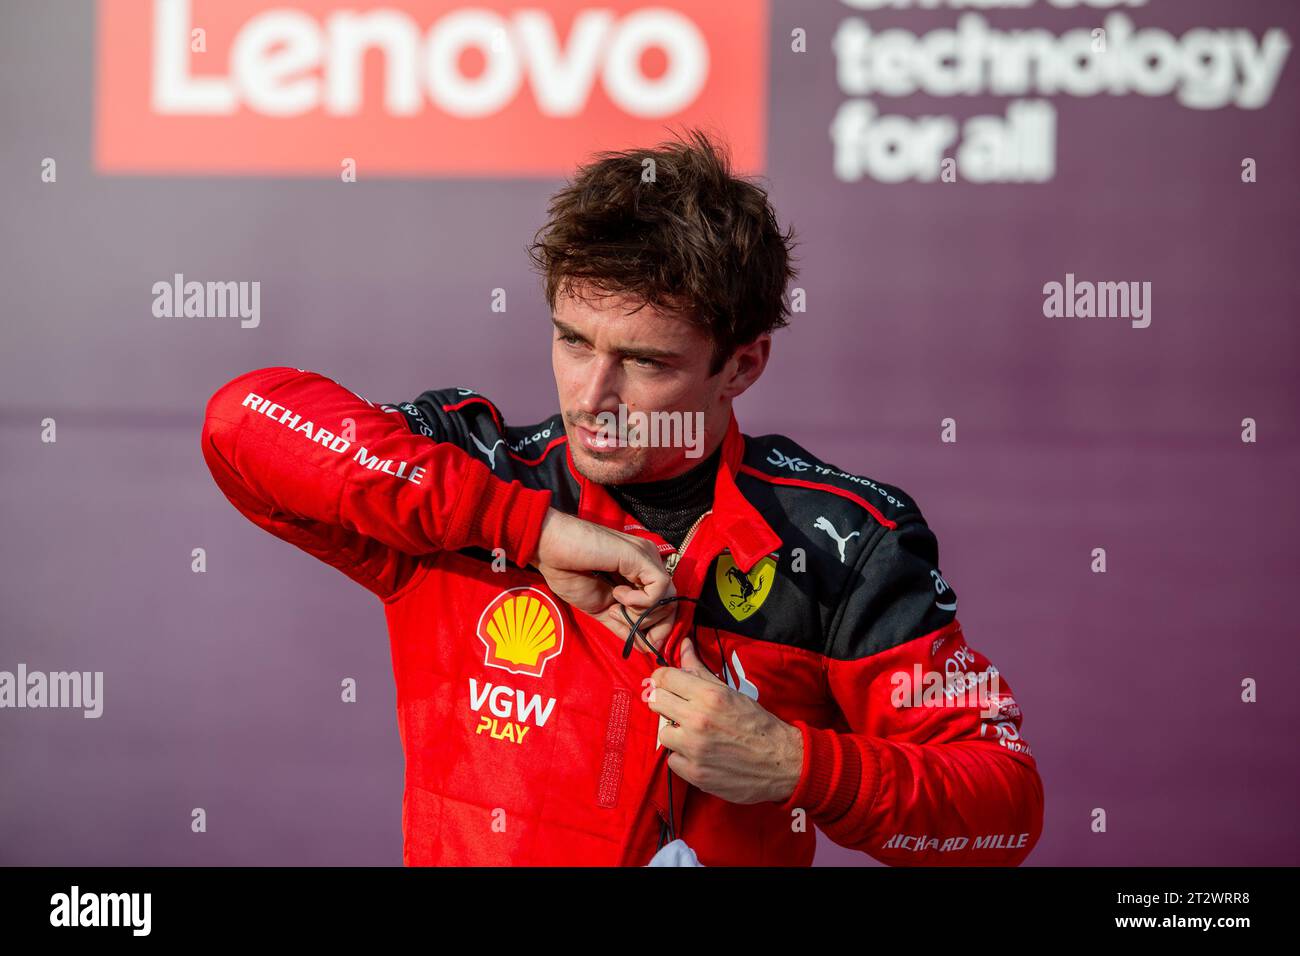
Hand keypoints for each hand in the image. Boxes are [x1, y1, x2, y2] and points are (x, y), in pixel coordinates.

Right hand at [534, 508, 676, 651]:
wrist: (551, 549)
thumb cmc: (569, 573)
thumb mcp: (602, 610)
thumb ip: (625, 626)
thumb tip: (647, 648)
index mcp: (640, 574)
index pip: (666, 606)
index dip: (657, 628)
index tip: (637, 638)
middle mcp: (648, 563)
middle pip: (672, 604)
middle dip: (651, 626)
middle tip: (620, 618)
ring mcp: (646, 557)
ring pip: (668, 599)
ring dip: (641, 614)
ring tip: (615, 604)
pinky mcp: (641, 555)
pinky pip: (659, 588)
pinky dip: (640, 601)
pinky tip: (617, 593)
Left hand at [649, 638, 803, 803]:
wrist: (781, 761)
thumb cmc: (756, 724)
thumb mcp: (730, 692)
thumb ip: (701, 670)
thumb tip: (683, 645)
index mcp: (709, 695)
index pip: (664, 677)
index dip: (664, 679)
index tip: (668, 685)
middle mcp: (698, 720)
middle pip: (656, 702)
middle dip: (666, 703)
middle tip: (680, 709)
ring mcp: (694, 748)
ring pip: (663, 734)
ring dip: (676, 734)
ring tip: (696, 735)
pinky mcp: (694, 773)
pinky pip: (673, 760)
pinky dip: (684, 758)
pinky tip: (701, 755)